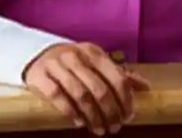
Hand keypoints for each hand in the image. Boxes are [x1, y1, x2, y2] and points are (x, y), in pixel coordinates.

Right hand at [23, 43, 149, 134]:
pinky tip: (79, 121)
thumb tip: (145, 86)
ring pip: (80, 94)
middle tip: (115, 127)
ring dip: (93, 116)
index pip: (116, 77)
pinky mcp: (39, 76)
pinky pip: (57, 96)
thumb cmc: (73, 62)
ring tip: (99, 129)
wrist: (36, 54)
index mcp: (94, 52)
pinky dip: (70, 111)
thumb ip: (118, 74)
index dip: (125, 100)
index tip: (128, 116)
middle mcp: (75, 56)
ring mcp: (56, 65)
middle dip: (110, 112)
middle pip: (99, 89)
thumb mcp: (95, 63)